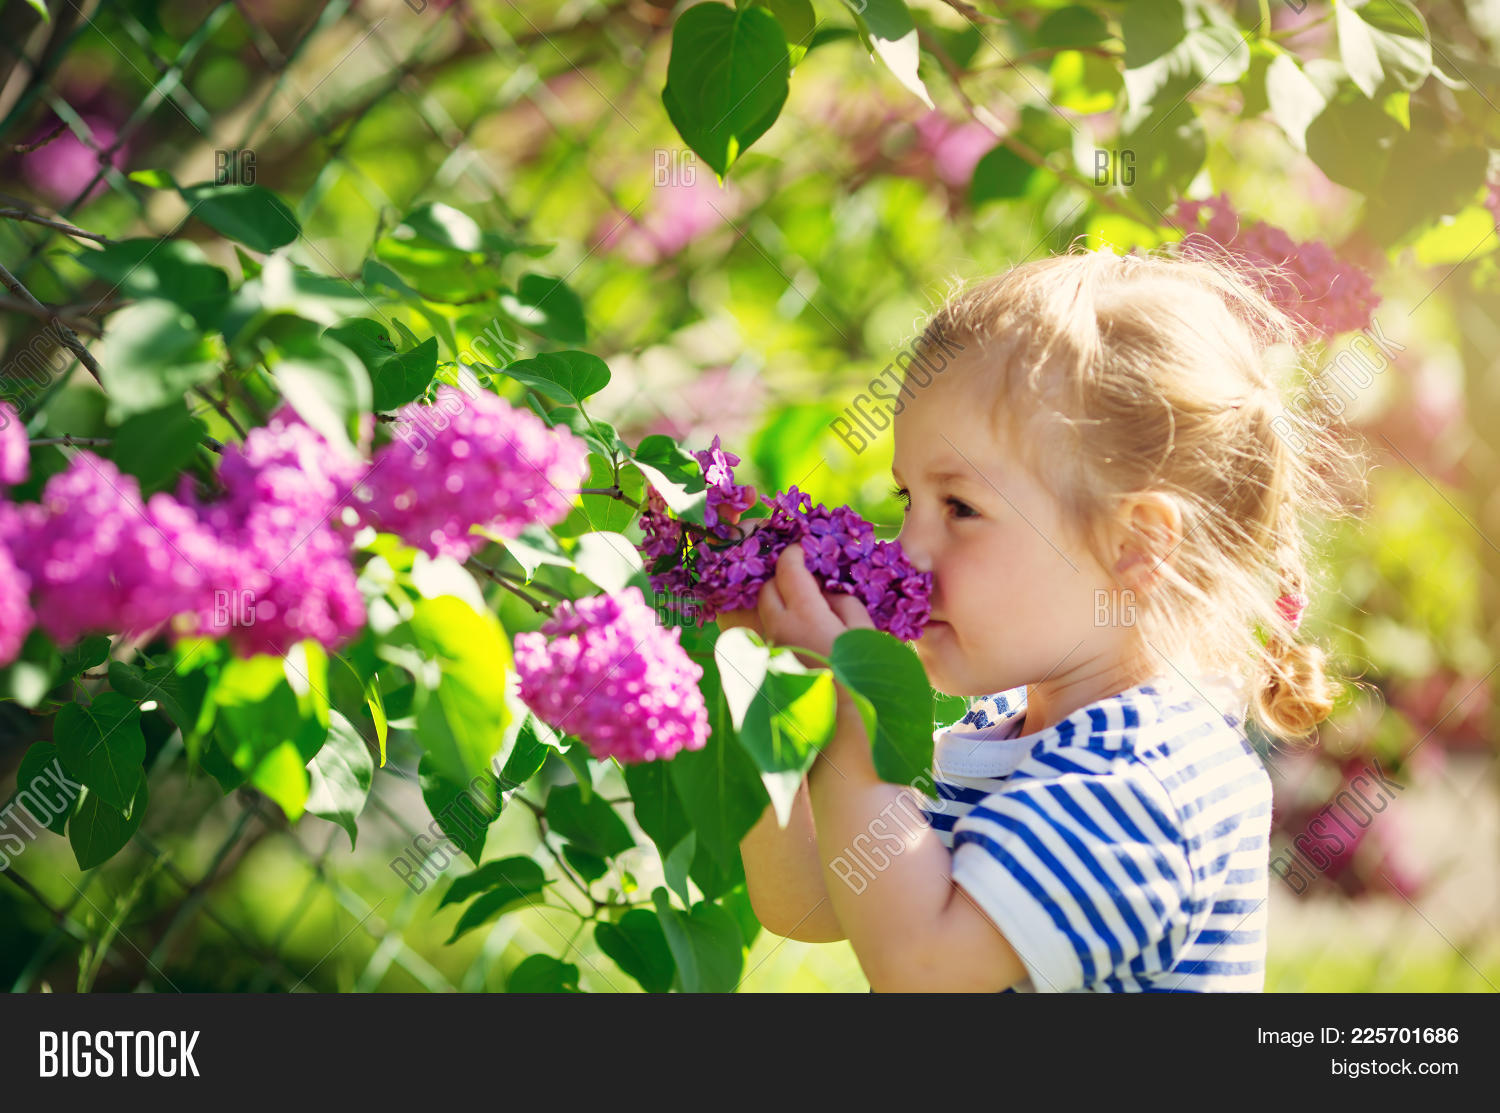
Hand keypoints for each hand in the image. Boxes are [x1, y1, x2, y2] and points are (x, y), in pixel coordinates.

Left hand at [753, 542, 873, 664]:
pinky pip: (773, 631)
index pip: (788, 569)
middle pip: (767, 588)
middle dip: (784, 577)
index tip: (806, 548)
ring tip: (808, 603)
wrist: (850, 715)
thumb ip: (842, 599)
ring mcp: (775, 648)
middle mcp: (781, 629)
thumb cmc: (863, 668)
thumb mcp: (862, 626)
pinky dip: (784, 621)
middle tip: (809, 578)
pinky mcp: (774, 663)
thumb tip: (825, 592)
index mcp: (805, 615)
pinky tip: (805, 628)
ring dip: (782, 600)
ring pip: (766, 611)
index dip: (795, 553)